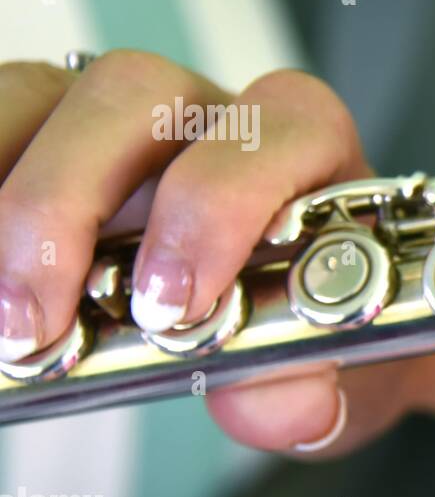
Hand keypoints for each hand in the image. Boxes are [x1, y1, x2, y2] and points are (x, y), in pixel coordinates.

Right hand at [0, 52, 408, 452]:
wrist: (289, 333)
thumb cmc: (315, 333)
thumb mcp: (339, 379)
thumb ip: (317, 395)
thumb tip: (275, 403)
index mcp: (308, 153)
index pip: (282, 128)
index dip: (222, 202)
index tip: (173, 305)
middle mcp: (214, 117)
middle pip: (137, 93)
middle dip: (71, 203)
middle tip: (40, 322)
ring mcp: (125, 120)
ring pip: (48, 95)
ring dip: (7, 197)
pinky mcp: (51, 137)